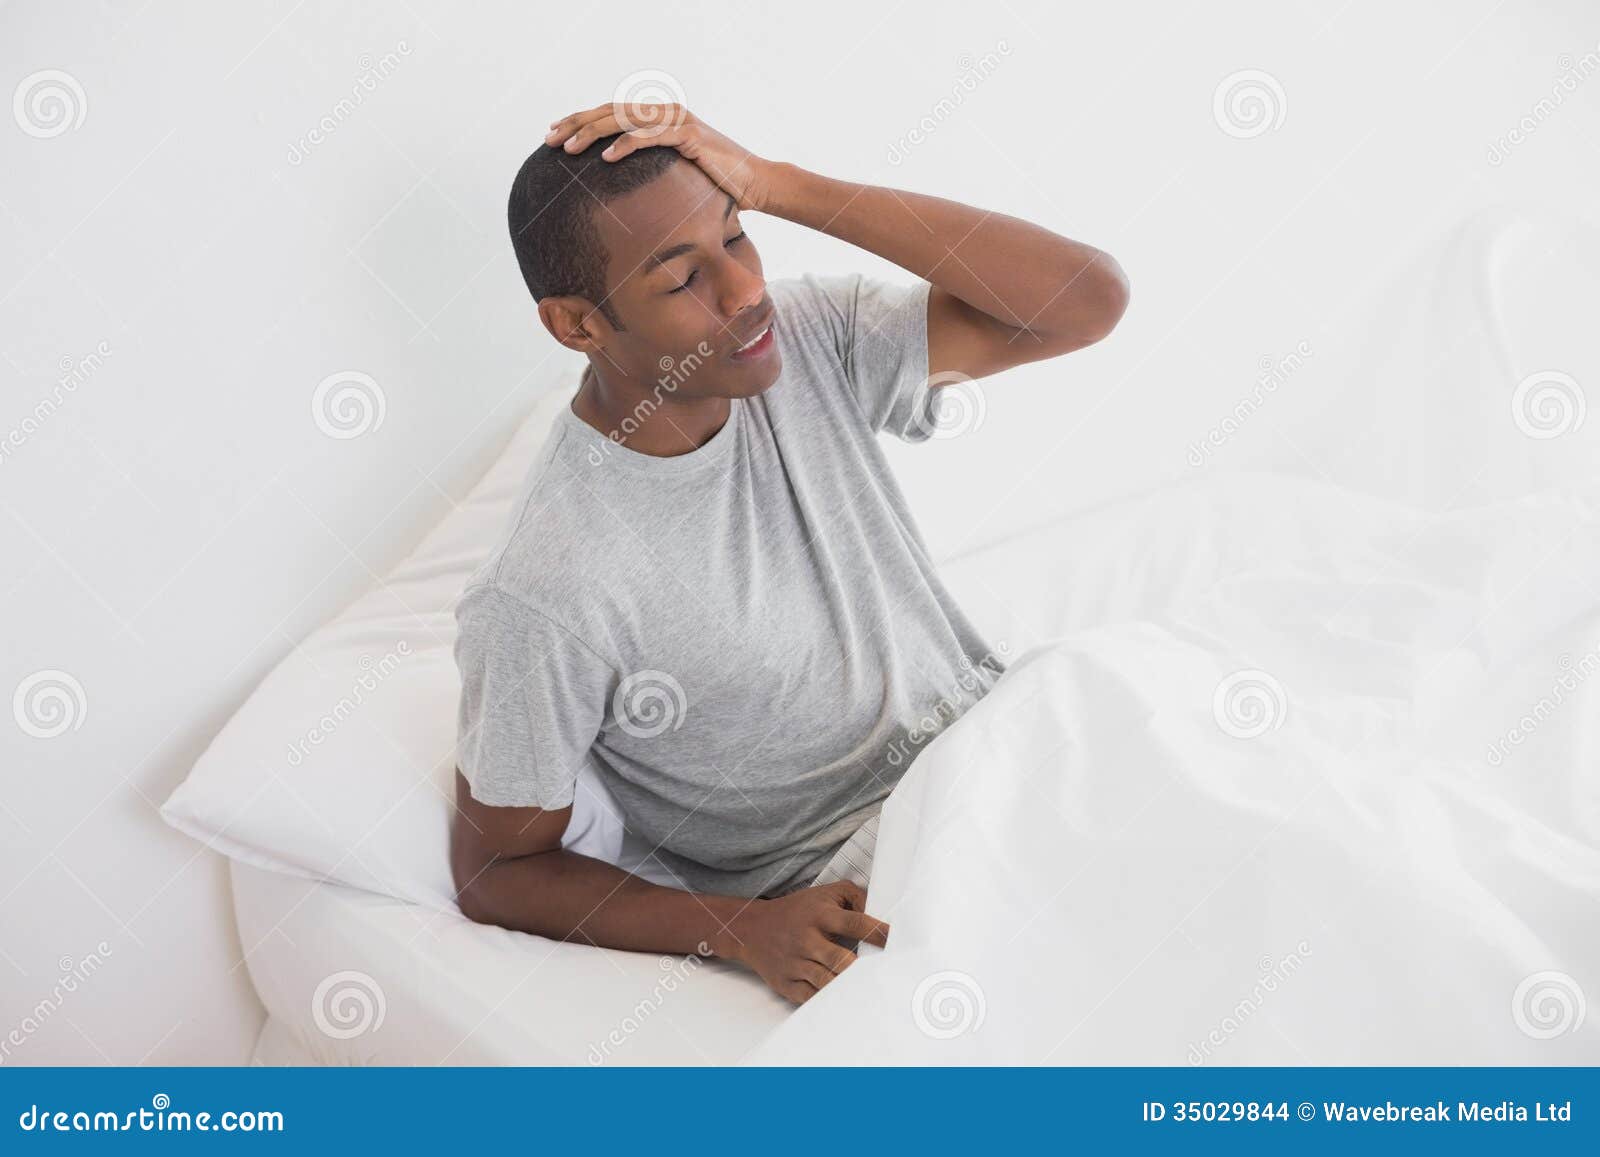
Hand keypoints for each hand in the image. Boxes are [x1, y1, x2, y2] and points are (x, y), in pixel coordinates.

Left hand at [543, 103, 776, 212]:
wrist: (754, 184)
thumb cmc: (714, 185)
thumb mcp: (673, 174)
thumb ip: (648, 170)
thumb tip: (617, 189)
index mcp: (658, 117)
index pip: (611, 113)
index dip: (580, 120)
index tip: (553, 133)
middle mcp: (666, 112)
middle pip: (611, 112)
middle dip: (577, 124)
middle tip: (549, 139)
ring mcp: (678, 121)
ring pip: (625, 120)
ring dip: (593, 133)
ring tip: (569, 147)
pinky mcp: (690, 136)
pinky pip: (651, 137)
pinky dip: (627, 145)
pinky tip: (606, 157)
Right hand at [719, 880, 889, 1004]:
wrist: (752, 929)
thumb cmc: (798, 911)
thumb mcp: (824, 894)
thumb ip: (855, 897)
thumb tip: (883, 909)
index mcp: (819, 915)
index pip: (854, 923)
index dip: (878, 932)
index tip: (897, 941)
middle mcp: (806, 940)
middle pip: (841, 960)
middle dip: (864, 970)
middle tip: (887, 974)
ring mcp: (795, 964)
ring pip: (828, 983)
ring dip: (849, 988)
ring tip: (871, 991)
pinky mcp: (786, 984)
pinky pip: (813, 998)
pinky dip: (830, 1001)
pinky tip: (847, 1001)